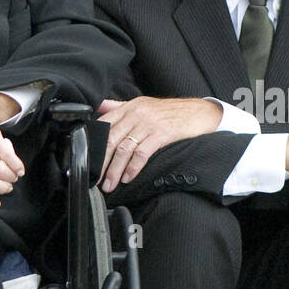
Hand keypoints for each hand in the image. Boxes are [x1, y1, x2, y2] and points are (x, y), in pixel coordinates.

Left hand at [96, 96, 221, 192]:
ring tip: (110, 184)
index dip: (94, 145)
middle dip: (102, 163)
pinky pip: (142, 153)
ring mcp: (149, 123)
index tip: (89, 162)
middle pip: (111, 140)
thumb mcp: (143, 104)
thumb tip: (99, 108)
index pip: (104, 125)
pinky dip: (133, 167)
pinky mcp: (162, 134)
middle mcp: (136, 113)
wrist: (199, 112)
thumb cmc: (171, 112)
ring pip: (124, 149)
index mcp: (129, 107)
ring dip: (114, 170)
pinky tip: (128, 177)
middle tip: (96, 180)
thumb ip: (119, 107)